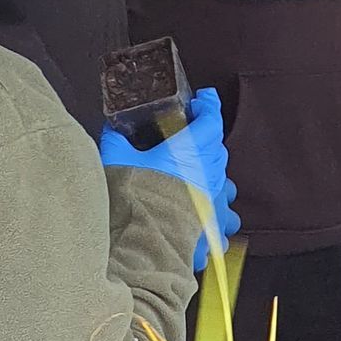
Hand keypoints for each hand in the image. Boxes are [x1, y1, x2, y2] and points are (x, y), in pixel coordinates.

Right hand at [100, 86, 237, 269]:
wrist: (142, 242)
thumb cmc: (132, 196)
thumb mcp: (117, 159)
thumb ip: (117, 141)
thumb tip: (112, 129)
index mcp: (193, 151)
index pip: (211, 120)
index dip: (209, 106)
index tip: (205, 98)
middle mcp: (211, 175)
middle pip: (218, 151)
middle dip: (207, 142)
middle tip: (193, 138)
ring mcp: (215, 204)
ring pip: (228, 188)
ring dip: (217, 182)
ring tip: (202, 183)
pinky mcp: (213, 231)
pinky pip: (222, 225)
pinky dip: (215, 222)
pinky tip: (205, 225)